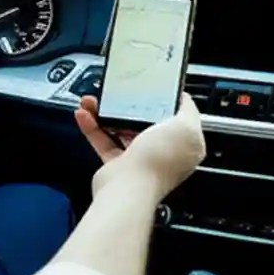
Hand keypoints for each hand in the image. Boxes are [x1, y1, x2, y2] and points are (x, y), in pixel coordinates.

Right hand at [74, 94, 205, 201]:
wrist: (127, 188)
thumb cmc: (158, 160)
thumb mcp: (185, 126)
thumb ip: (188, 111)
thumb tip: (185, 99)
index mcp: (185, 145)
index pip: (180, 118)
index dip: (168, 100)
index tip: (155, 86)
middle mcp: (164, 153)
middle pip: (147, 121)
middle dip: (132, 104)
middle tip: (121, 90)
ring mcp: (140, 159)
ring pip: (123, 129)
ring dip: (108, 113)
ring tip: (95, 100)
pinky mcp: (118, 165)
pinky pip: (105, 141)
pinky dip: (94, 128)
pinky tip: (84, 114)